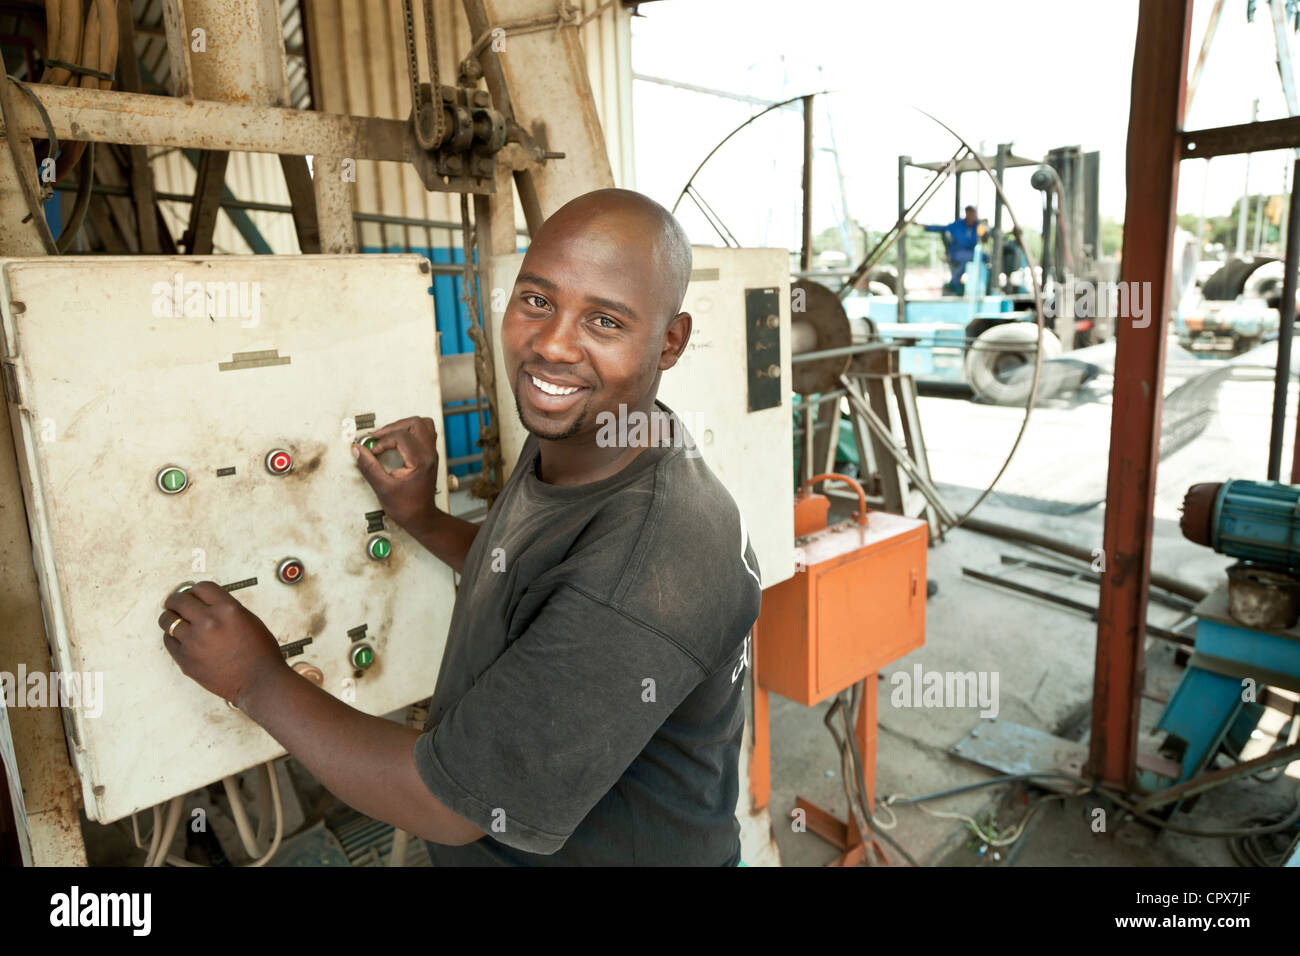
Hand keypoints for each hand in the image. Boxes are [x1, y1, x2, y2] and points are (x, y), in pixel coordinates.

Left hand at [160, 582, 286, 706]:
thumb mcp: (249, 620)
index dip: (196, 589)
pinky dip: (172, 636)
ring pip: (168, 620)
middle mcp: (208, 621)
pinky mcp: (185, 659)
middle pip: (180, 600)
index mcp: (227, 609)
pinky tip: (180, 637)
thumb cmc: (259, 653)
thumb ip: (226, 609)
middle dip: (176, 600)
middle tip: (175, 602)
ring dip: (171, 617)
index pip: (201, 587)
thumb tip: (207, 604)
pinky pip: (168, 640)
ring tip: (174, 619)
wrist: (258, 681)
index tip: (193, 593)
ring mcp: (194, 641)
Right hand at [351, 416, 441, 536]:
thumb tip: (357, 449)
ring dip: (404, 425)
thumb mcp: (383, 488)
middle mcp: (430, 454)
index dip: (383, 442)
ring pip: (423, 424)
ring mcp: (432, 454)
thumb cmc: (407, 507)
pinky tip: (397, 440)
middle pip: (416, 423)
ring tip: (388, 435)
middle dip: (394, 427)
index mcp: (421, 461)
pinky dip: (410, 431)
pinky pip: (424, 433)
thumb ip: (369, 467)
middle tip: (378, 436)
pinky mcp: (430, 455)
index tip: (373, 452)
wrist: (422, 518)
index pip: (401, 437)